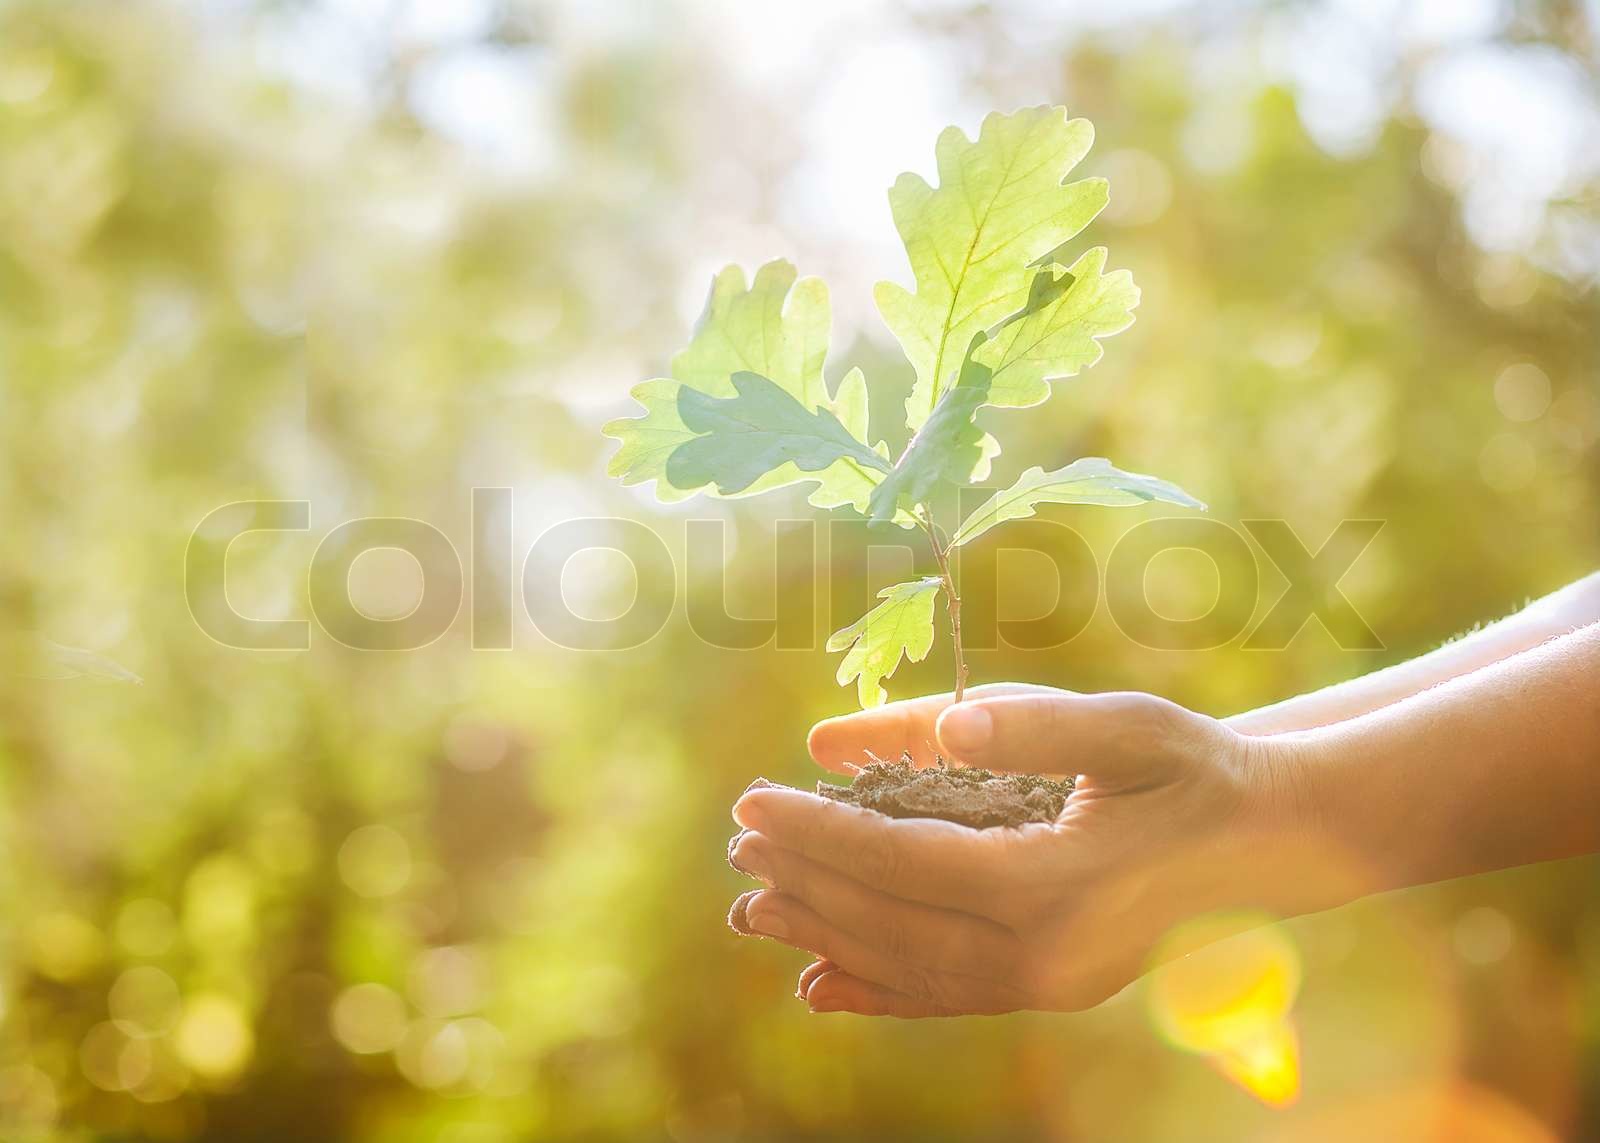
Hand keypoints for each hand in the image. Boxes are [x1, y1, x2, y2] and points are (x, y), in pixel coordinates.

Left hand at [728, 685, 1343, 1016]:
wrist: (1268, 841)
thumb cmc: (1195, 769)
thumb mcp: (1123, 728)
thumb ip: (1027, 726)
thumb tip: (936, 727)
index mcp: (1055, 886)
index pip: (904, 863)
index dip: (821, 833)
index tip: (751, 804)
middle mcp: (1043, 956)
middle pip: (891, 922)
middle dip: (808, 881)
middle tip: (740, 844)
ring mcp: (1046, 985)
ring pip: (906, 969)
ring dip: (825, 936)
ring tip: (755, 906)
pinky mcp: (1049, 991)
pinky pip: (942, 999)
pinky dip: (875, 991)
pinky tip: (821, 984)